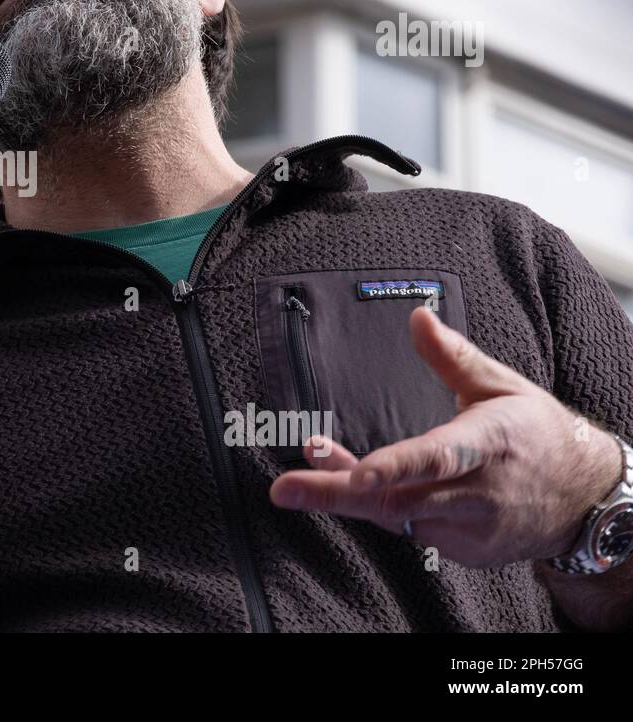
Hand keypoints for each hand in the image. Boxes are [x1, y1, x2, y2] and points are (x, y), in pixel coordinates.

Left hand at [269, 305, 622, 567]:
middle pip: (401, 498)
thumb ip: (453, 357)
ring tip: (300, 478)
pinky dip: (379, 508)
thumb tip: (418, 316)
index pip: (437, 456)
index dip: (394, 466)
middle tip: (284, 490)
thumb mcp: (502, 386)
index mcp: (489, 442)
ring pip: (396, 516)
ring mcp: (472, 528)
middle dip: (337, 494)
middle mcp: (479, 491)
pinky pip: (409, 529)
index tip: (355, 475)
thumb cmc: (536, 432)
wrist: (585, 498)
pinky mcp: (465, 551)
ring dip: (346, 496)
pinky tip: (362, 487)